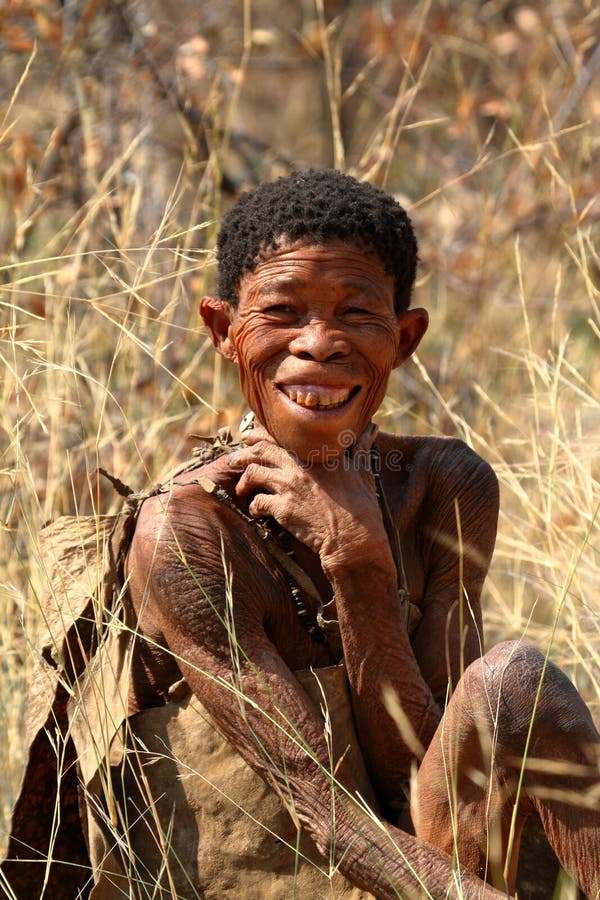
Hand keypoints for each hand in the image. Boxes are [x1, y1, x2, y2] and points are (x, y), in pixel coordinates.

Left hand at [229, 424, 394, 573]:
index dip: (261, 434)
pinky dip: (253, 507)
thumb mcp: (364, 470)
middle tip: (235, 458)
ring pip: (252, 473)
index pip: (281, 434)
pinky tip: (256, 512)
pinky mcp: (282, 509)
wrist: (354, 539)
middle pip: (259, 449)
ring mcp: (289, 486)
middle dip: (243, 453)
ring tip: (241, 489)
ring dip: (243, 481)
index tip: (252, 437)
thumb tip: (371, 429)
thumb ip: (361, 447)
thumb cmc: (363, 505)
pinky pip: (257, 503)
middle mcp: (299, 465)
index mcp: (317, 452)